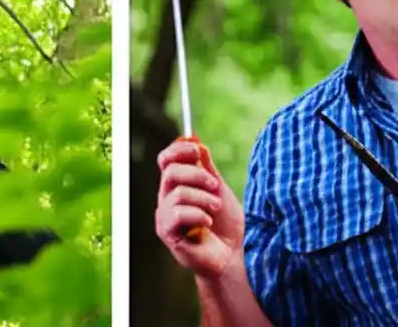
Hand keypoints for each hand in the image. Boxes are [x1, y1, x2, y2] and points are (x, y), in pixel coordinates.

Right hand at [154, 139, 244, 279]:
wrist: (233, 255)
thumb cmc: (227, 225)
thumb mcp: (218, 190)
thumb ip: (206, 168)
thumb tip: (197, 142)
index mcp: (177, 185)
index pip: (166, 159)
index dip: (178, 150)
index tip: (198, 150)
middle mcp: (166, 198)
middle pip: (170, 171)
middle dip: (197, 175)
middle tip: (216, 186)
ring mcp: (165, 216)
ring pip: (177, 193)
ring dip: (203, 199)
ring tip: (216, 209)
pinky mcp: (166, 232)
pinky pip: (177, 213)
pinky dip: (198, 215)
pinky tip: (208, 223)